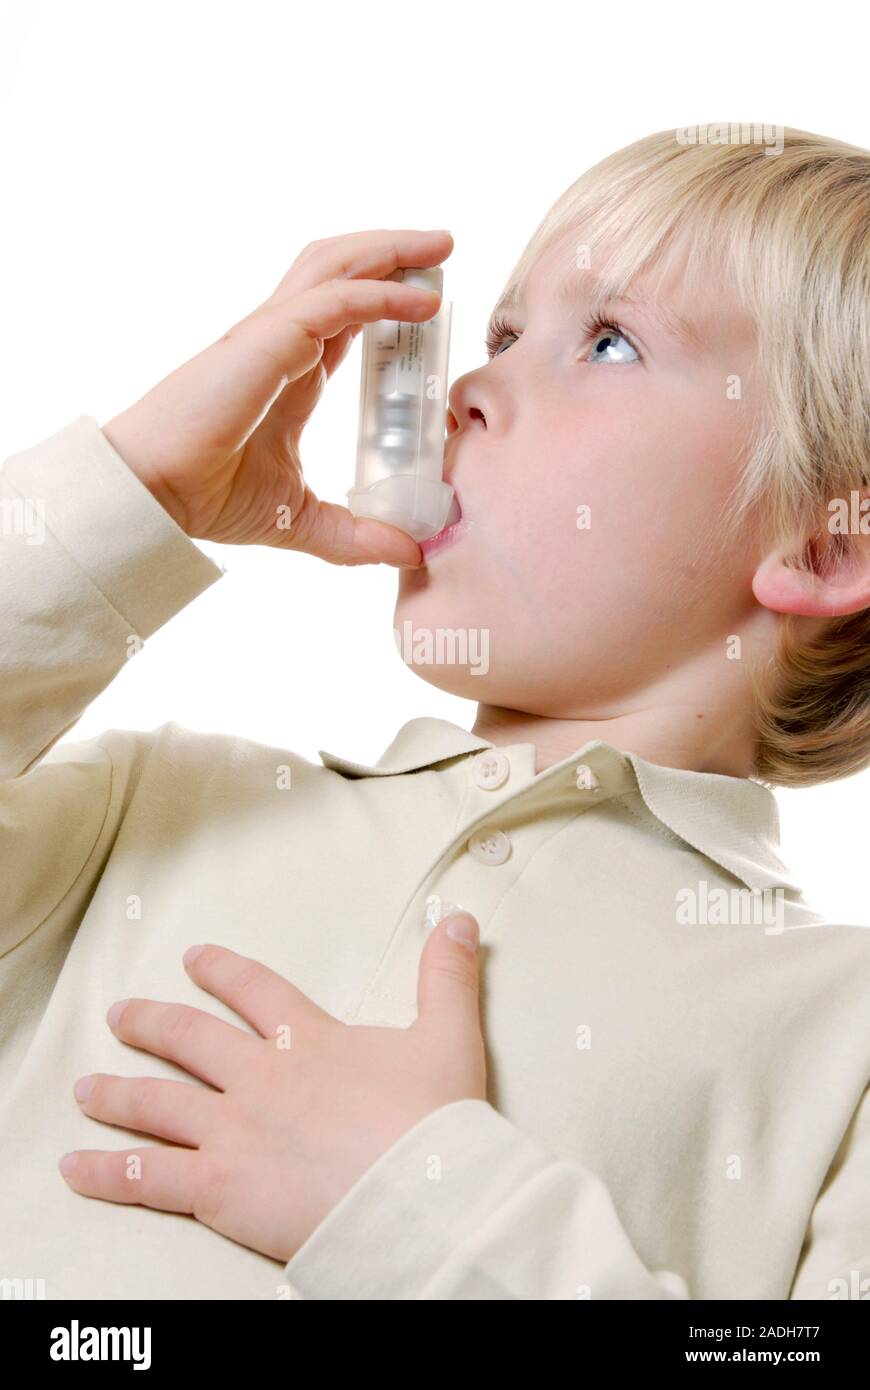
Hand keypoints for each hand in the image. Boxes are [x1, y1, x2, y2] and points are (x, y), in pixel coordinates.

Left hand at [59, 913, 484, 1264]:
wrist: (423, 1196)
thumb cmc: (437, 1124)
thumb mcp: (450, 1036)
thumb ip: (447, 976)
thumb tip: (459, 919)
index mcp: (310, 1040)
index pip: (255, 991)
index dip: (223, 971)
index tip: (196, 959)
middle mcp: (260, 1077)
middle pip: (190, 1039)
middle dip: (151, 1023)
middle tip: (122, 1015)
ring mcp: (233, 1131)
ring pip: (157, 1103)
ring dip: (116, 1092)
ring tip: (86, 1086)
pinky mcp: (218, 1188)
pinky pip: (148, 1178)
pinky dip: (107, 1172)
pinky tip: (76, 1167)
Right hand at [100, 228, 453, 566]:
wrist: (158, 495)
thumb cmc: (208, 498)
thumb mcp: (301, 521)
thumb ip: (356, 536)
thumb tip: (411, 551)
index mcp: (288, 371)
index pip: (344, 315)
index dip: (385, 298)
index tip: (430, 298)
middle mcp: (280, 341)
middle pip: (340, 270)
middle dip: (392, 251)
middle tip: (443, 246)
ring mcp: (272, 334)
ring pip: (336, 265)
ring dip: (390, 249)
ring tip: (440, 244)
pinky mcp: (268, 339)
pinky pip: (336, 300)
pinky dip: (382, 293)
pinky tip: (423, 301)